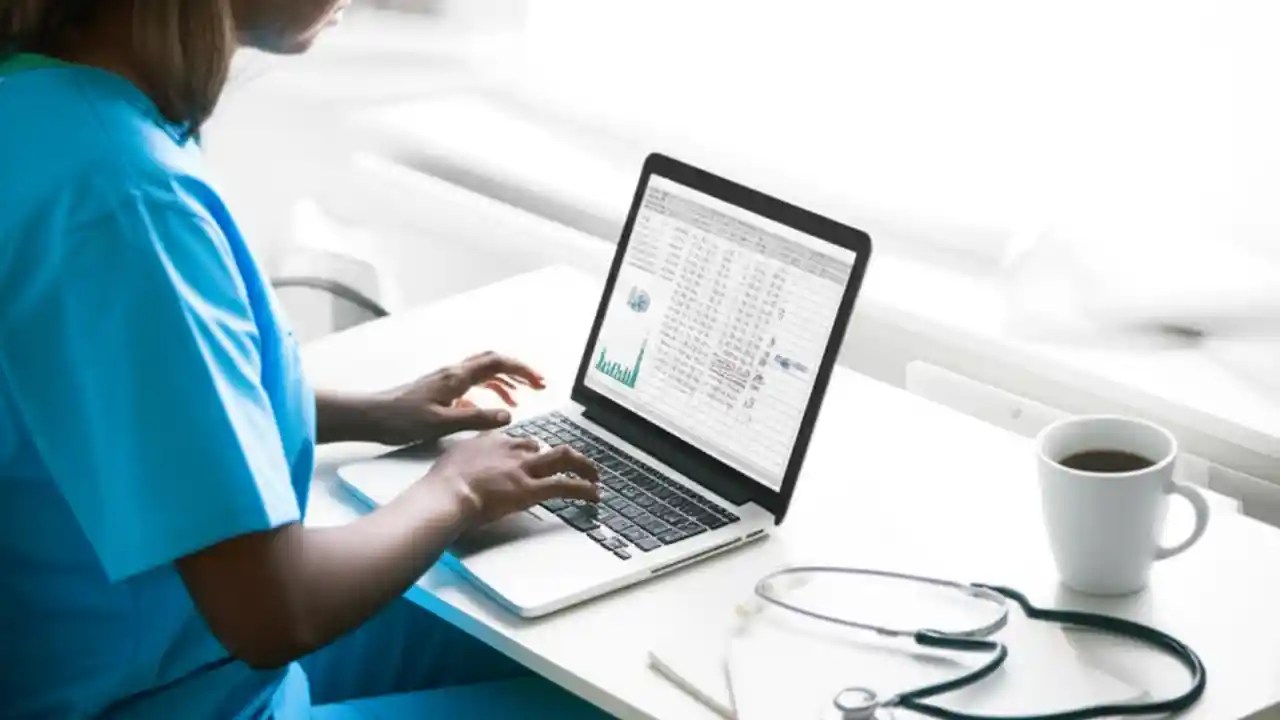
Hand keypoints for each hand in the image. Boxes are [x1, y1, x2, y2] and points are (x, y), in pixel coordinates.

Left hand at [370, 351, 545, 445]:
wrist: (370, 416)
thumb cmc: (400, 419)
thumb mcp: (441, 423)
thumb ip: (476, 418)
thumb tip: (508, 415)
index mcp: (456, 377)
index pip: (498, 363)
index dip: (523, 370)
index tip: (540, 382)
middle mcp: (453, 373)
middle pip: (493, 362)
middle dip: (518, 372)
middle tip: (537, 386)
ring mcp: (446, 380)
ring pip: (483, 373)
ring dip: (504, 383)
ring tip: (518, 400)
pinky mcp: (439, 390)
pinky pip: (471, 385)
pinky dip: (487, 393)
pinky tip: (488, 410)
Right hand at [430, 433, 600, 523]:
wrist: (447, 494)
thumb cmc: (443, 483)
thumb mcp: (453, 458)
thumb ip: (465, 457)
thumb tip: (464, 464)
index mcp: (493, 440)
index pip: (520, 441)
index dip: (531, 450)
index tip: (537, 456)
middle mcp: (512, 449)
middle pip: (545, 445)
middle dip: (563, 453)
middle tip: (575, 462)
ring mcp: (523, 468)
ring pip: (562, 458)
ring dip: (582, 466)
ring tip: (594, 474)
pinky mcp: (531, 488)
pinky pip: (564, 486)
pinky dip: (583, 489)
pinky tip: (594, 495)